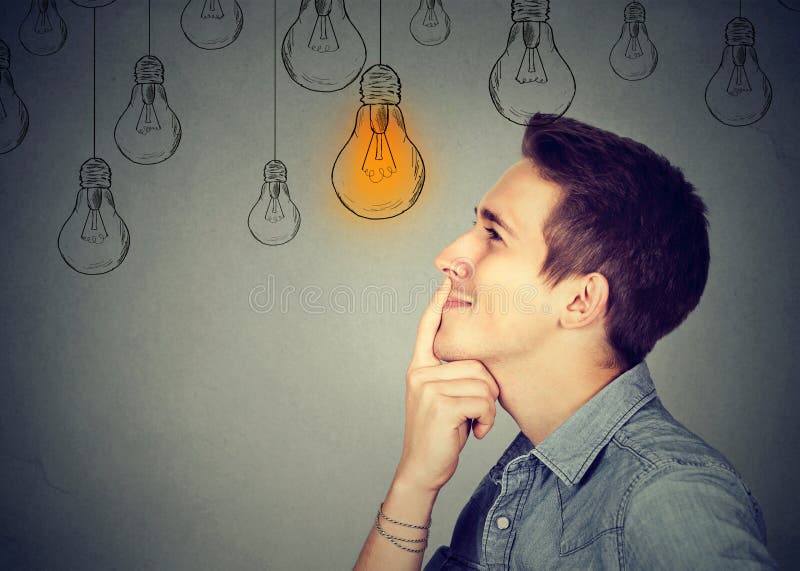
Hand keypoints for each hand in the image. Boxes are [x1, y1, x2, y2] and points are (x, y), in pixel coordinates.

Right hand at [394, 277, 499, 492]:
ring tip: (474, 423)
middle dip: (487, 390)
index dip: (438, 303)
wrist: (422, 470)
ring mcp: (427, 387)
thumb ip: (454, 376)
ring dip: (488, 408)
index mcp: (419, 368)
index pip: (428, 328)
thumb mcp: (444, 399)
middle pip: (476, 362)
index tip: (447, 279)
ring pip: (483, 382)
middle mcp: (420, 372)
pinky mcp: (440, 403)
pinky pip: (483, 400)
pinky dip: (487, 419)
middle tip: (476, 413)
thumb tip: (482, 361)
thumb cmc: (440, 434)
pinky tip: (474, 432)